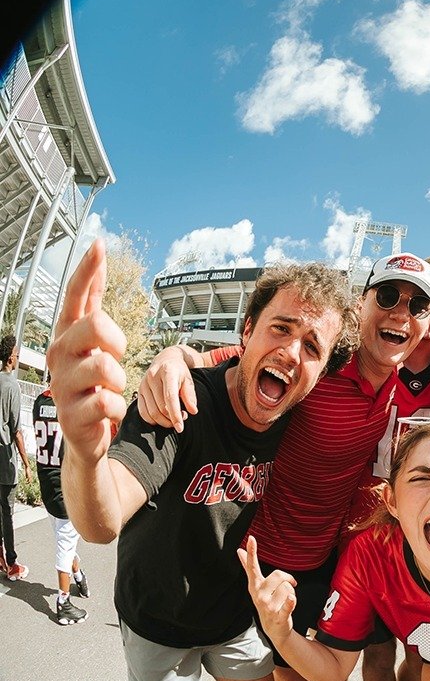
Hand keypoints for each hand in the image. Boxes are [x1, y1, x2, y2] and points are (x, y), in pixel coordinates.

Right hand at [45, 238, 129, 464]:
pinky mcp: (70, 414)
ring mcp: (61, 385)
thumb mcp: (95, 348)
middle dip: (118, 343)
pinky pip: (110, 401)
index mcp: (67, 337)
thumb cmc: (94, 387)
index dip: (88, 271)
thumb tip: (97, 257)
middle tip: (114, 360)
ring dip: (120, 382)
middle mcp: (58, 355)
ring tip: (109, 391)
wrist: (85, 436)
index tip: (99, 244)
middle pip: (97, 325)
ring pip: (107, 367)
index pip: (76, 298)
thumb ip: (95, 308)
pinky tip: (106, 413)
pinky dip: (119, 409)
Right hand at [137, 346, 198, 432]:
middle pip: (161, 407)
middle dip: (172, 418)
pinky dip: (152, 419)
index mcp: (167, 372)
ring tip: (173, 418)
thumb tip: (193, 411)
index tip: (180, 427)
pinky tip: (161, 419)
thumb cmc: (179, 372)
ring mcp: (143, 384)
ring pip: (151, 411)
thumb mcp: (188, 380)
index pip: (170, 397)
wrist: (165, 360)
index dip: (175, 414)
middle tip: (183, 418)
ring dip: (163, 421)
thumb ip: (190, 395)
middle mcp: (152, 377)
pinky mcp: (139, 391)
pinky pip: (142, 411)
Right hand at [238, 535, 297, 646]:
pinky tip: (290, 601)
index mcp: (255, 586)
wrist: (274, 628)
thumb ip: (249, 568)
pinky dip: (291, 601)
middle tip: (288, 588)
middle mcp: (259, 595)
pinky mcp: (278, 615)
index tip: (251, 538)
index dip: (252, 552)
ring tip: (285, 602)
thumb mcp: (257, 586)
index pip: (252, 567)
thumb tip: (240, 551)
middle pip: (279, 575)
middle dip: (288, 580)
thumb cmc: (267, 603)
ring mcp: (268, 606)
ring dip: (292, 593)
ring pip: (289, 587)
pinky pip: (289, 602)